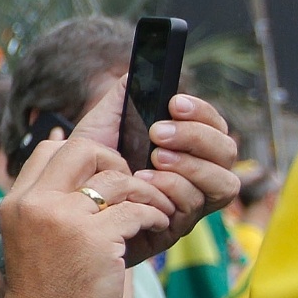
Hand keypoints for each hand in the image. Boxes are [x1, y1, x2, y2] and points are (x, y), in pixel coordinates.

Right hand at [0, 130, 170, 297]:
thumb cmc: (41, 293)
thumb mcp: (29, 239)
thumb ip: (46, 207)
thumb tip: (76, 177)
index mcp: (18, 202)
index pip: (51, 149)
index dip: (85, 156)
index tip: (104, 177)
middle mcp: (36, 204)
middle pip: (83, 150)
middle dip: (115, 161)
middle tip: (130, 188)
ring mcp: (65, 220)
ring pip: (118, 180)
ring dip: (145, 192)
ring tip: (154, 210)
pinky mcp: (95, 241)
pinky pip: (137, 211)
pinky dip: (155, 216)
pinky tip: (157, 226)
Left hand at [72, 79, 239, 264]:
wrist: (70, 207)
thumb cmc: (90, 167)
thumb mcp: (99, 129)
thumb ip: (120, 100)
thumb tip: (136, 71)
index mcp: (186, 146)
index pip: (214, 125)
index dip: (201, 112)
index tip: (174, 103)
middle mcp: (198, 174)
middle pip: (227, 152)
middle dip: (196, 137)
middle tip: (158, 132)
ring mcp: (192, 201)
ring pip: (223, 183)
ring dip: (191, 166)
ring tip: (155, 157)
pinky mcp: (178, 226)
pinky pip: (194, 207)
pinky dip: (173, 189)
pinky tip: (145, 182)